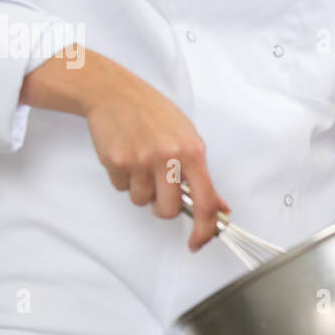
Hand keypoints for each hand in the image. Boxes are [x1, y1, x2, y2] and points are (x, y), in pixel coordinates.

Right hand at [80, 60, 226, 250]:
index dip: (205, 229)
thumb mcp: (187, 136)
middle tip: (160, 188)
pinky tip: (125, 155)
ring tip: (140, 162)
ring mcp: (141, 160)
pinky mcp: (117, 161)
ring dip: (141, 190)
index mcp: (192, 152)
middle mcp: (169, 157)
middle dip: (163, 207)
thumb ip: (201, 174)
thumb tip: (219, 206)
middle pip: (169, 210)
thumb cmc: (154, 113)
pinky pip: (121, 189)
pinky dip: (123, 178)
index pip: (205, 201)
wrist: (115, 92)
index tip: (198, 242)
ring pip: (141, 201)